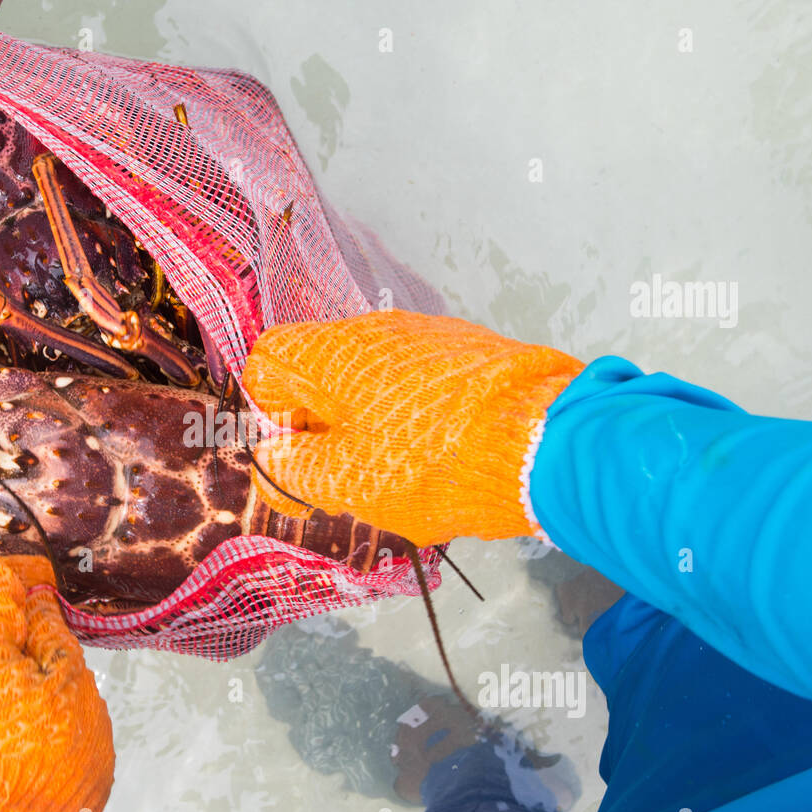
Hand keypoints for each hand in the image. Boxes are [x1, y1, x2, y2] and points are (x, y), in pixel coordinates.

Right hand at [242, 310, 583, 546]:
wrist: (543, 441)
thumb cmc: (429, 461)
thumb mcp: (344, 481)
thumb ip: (293, 468)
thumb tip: (276, 456)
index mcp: (333, 353)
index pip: (269, 361)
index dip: (268, 412)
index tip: (293, 454)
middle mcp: (378, 331)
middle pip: (325, 374)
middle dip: (324, 427)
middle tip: (344, 477)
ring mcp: (430, 338)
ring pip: (375, 383)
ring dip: (371, 427)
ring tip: (399, 475)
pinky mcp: (474, 354)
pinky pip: (422, 386)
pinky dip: (417, 420)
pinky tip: (443, 458)